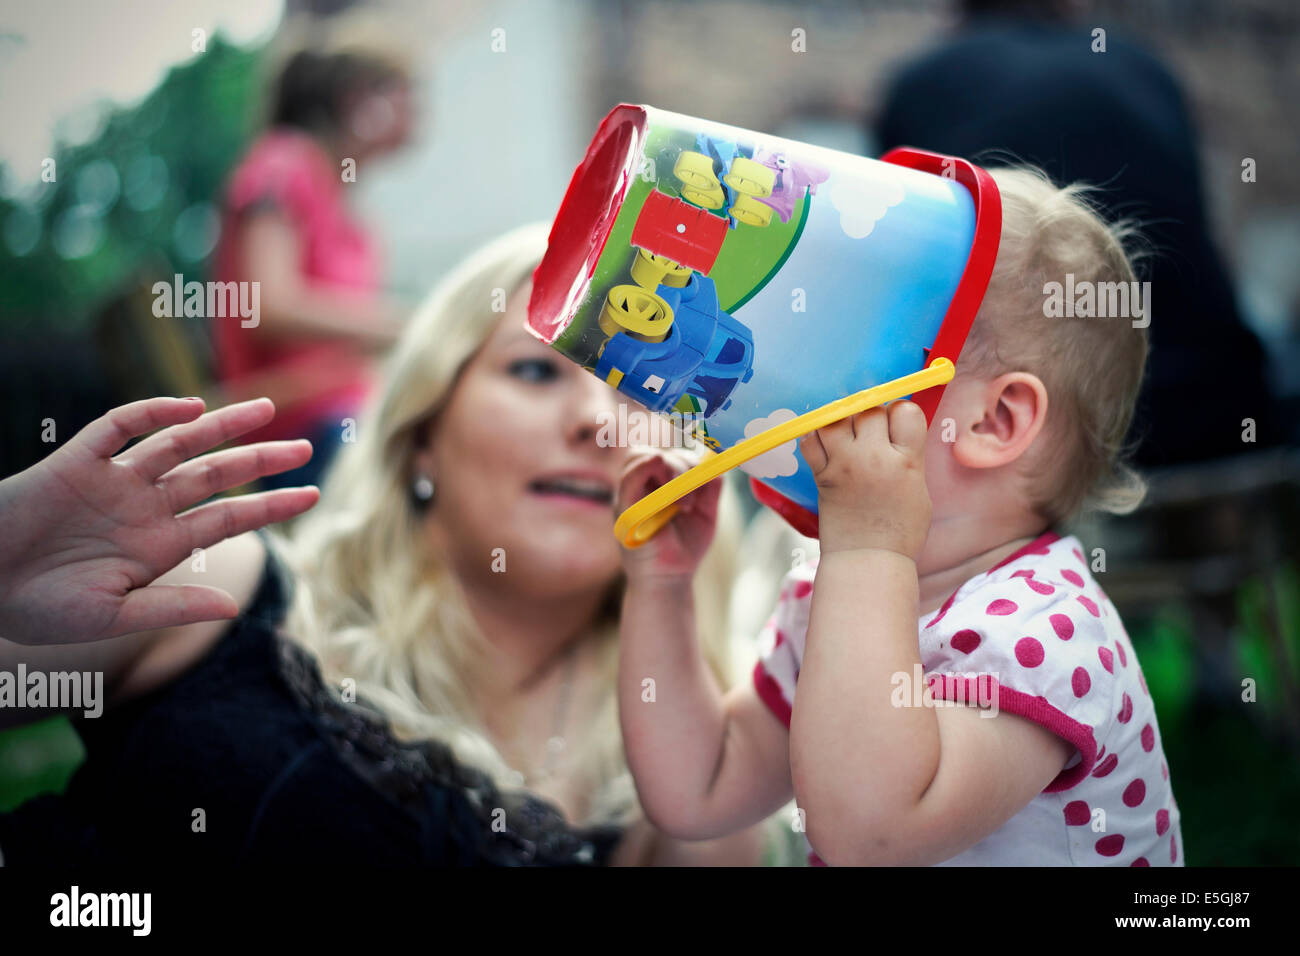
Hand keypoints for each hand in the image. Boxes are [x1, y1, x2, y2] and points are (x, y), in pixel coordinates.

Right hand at [0, 397, 318, 645]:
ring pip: (178, 444)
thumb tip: (232, 609)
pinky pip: (119, 427)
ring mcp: (114, 481)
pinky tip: (188, 408)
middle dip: (260, 460)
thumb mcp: (112, 615)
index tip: (313, 495)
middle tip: (306, 448)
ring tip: (265, 411)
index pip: (229, 518)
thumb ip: (171, 607)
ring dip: (220, 426)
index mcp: (160, 544)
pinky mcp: (76, 461)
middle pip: (215, 475)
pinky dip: (151, 413)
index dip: (271, 506)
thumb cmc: (37, 609)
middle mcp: (146, 507)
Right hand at [615, 449, 721, 581]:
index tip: (703, 479)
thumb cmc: (685, 546)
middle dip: (681, 466)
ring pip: (641, 457)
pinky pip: (629, 478)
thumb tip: (715, 461)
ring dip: (671, 471)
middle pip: (653, 451)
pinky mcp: (624, 510)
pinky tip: (668, 487)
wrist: (671, 580)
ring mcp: (628, 496)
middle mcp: (638, 485)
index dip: (685, 458)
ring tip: (685, 504)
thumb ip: (710, 484)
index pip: (663, 452)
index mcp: (654, 482)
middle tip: (693, 498)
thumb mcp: (706, 510)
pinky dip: (646, 469)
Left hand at [800, 400, 930, 558]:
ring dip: (841, 419)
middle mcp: (874, 457)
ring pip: (837, 417)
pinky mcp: (822, 475)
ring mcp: (844, 464)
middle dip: (871, 413)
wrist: (868, 561)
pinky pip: (811, 440)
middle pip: (869, 409)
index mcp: (906, 461)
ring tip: (845, 433)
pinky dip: (815, 436)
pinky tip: (825, 444)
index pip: (905, 410)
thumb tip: (899, 433)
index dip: (900, 412)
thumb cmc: (900, 532)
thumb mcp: (919, 490)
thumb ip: (911, 457)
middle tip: (869, 430)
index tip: (897, 424)